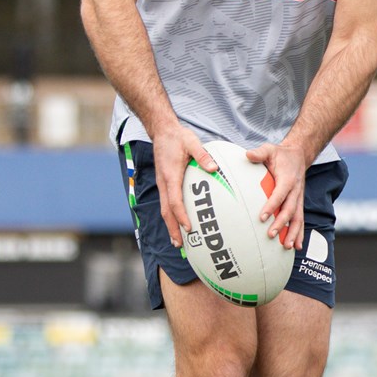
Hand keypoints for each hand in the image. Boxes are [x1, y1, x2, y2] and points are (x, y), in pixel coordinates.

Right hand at [152, 125, 216, 247]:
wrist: (162, 131)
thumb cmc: (178, 137)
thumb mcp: (192, 142)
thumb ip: (203, 156)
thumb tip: (214, 168)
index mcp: (170, 176)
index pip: (174, 201)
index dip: (181, 216)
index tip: (188, 229)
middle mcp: (164, 183)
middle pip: (166, 212)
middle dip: (172, 229)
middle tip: (180, 245)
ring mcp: (162, 184)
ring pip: (164, 209)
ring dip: (170, 226)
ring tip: (178, 241)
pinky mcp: (164, 183)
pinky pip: (166, 203)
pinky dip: (171, 216)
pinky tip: (178, 223)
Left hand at [245, 141, 306, 249]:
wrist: (298, 156)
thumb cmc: (280, 154)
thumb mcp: (269, 149)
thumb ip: (259, 153)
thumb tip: (248, 154)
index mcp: (287, 179)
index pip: (280, 194)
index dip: (272, 205)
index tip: (262, 217)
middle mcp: (295, 191)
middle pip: (290, 209)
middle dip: (281, 223)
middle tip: (270, 234)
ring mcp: (298, 199)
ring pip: (298, 218)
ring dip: (293, 233)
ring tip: (286, 247)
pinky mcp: (298, 204)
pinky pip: (300, 220)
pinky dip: (299, 234)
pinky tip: (296, 247)